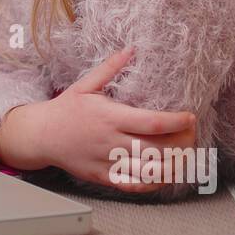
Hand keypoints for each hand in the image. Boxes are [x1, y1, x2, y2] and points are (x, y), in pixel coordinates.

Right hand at [0, 46, 196, 193]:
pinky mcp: (104, 177)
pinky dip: (154, 183)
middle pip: (157, 148)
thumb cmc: (65, 109)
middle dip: (182, 143)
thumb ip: (110, 68)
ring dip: (173, 165)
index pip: (152, 122)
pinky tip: (164, 174)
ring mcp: (108, 162)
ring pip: (149, 171)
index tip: (190, 117)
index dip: (176, 122)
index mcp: (110, 117)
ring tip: (185, 155)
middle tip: (192, 135)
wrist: (41, 136)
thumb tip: (131, 49)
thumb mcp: (85, 84)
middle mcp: (111, 141)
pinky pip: (134, 185)